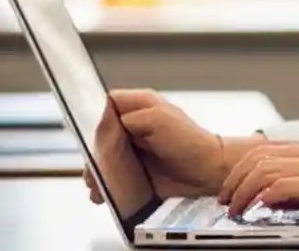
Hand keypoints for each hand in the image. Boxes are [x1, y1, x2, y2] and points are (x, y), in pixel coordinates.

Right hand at [82, 88, 265, 202]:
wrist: (208, 173)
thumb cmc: (191, 142)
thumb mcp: (159, 120)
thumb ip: (132, 117)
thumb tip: (108, 124)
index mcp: (140, 105)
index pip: (106, 104)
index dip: (95, 116)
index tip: (90, 134)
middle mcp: (133, 124)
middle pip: (99, 133)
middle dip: (92, 151)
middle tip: (93, 168)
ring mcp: (132, 148)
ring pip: (102, 156)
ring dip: (96, 172)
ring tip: (97, 186)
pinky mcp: (134, 170)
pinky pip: (111, 175)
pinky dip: (105, 186)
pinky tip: (103, 194)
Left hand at [217, 138, 298, 226]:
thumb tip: (276, 198)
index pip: (269, 149)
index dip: (243, 168)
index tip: (231, 188)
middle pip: (260, 155)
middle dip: (235, 178)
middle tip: (224, 201)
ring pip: (266, 168)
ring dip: (244, 190)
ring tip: (234, 210)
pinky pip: (285, 184)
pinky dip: (265, 195)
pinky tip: (258, 208)